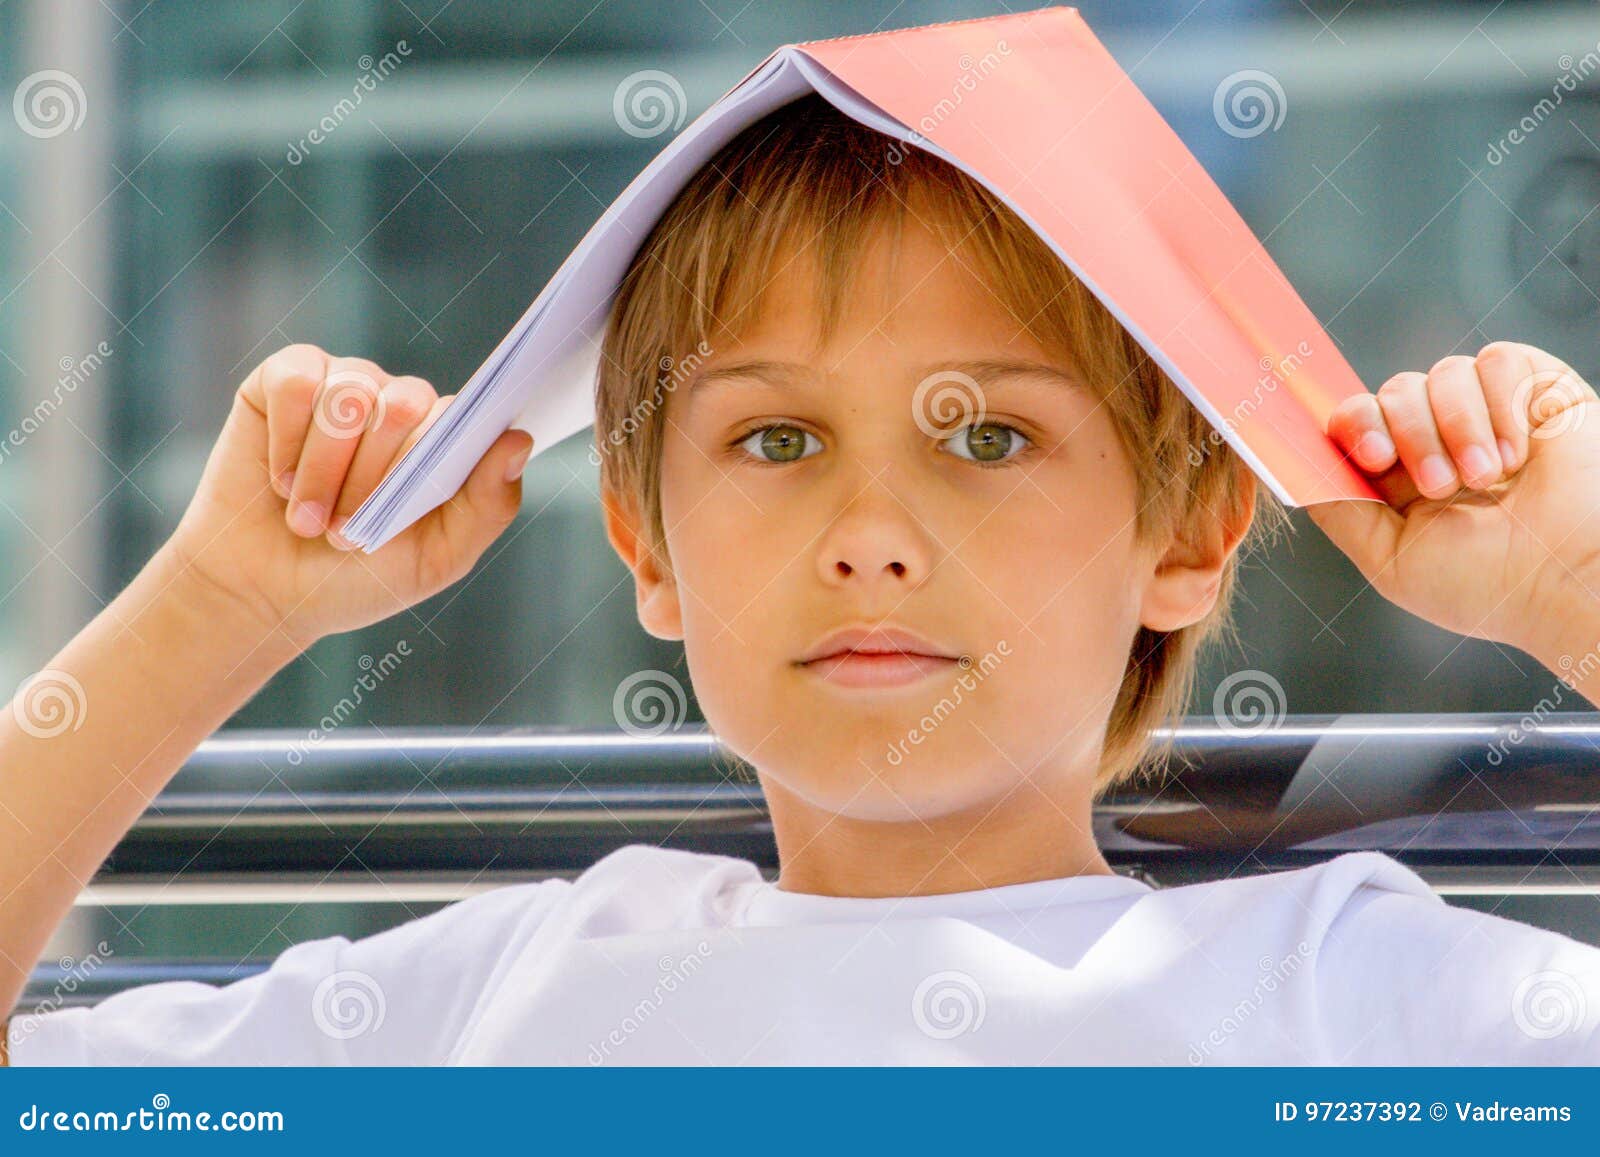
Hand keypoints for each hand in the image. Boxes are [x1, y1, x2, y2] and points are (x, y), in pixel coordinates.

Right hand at [161, 343, 533, 650]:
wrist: (265, 591)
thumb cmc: (358, 577)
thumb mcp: (436, 559)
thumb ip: (487, 505)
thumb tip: (519, 439)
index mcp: (443, 440)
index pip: (459, 421)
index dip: (423, 469)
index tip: (392, 515)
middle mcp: (398, 402)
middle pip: (404, 406)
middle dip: (369, 481)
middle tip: (343, 531)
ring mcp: (346, 384)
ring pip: (348, 398)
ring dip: (323, 473)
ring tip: (307, 519)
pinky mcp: (288, 378)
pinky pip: (298, 382)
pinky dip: (287, 441)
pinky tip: (280, 479)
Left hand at [1305, 341, 1599, 657]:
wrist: (1571, 579)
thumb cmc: (1488, 585)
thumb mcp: (1390, 560)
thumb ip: (1339, 510)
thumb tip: (1295, 467)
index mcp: (1402, 479)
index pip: (1356, 421)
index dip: (1354, 424)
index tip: (1372, 452)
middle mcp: (1441, 441)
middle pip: (1392, 392)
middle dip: (1411, 435)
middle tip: (1443, 486)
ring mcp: (1488, 413)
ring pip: (1441, 374)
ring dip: (1459, 428)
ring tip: (1490, 478)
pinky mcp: (1537, 391)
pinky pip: (1496, 361)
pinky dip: (1502, 406)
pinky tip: (1521, 454)